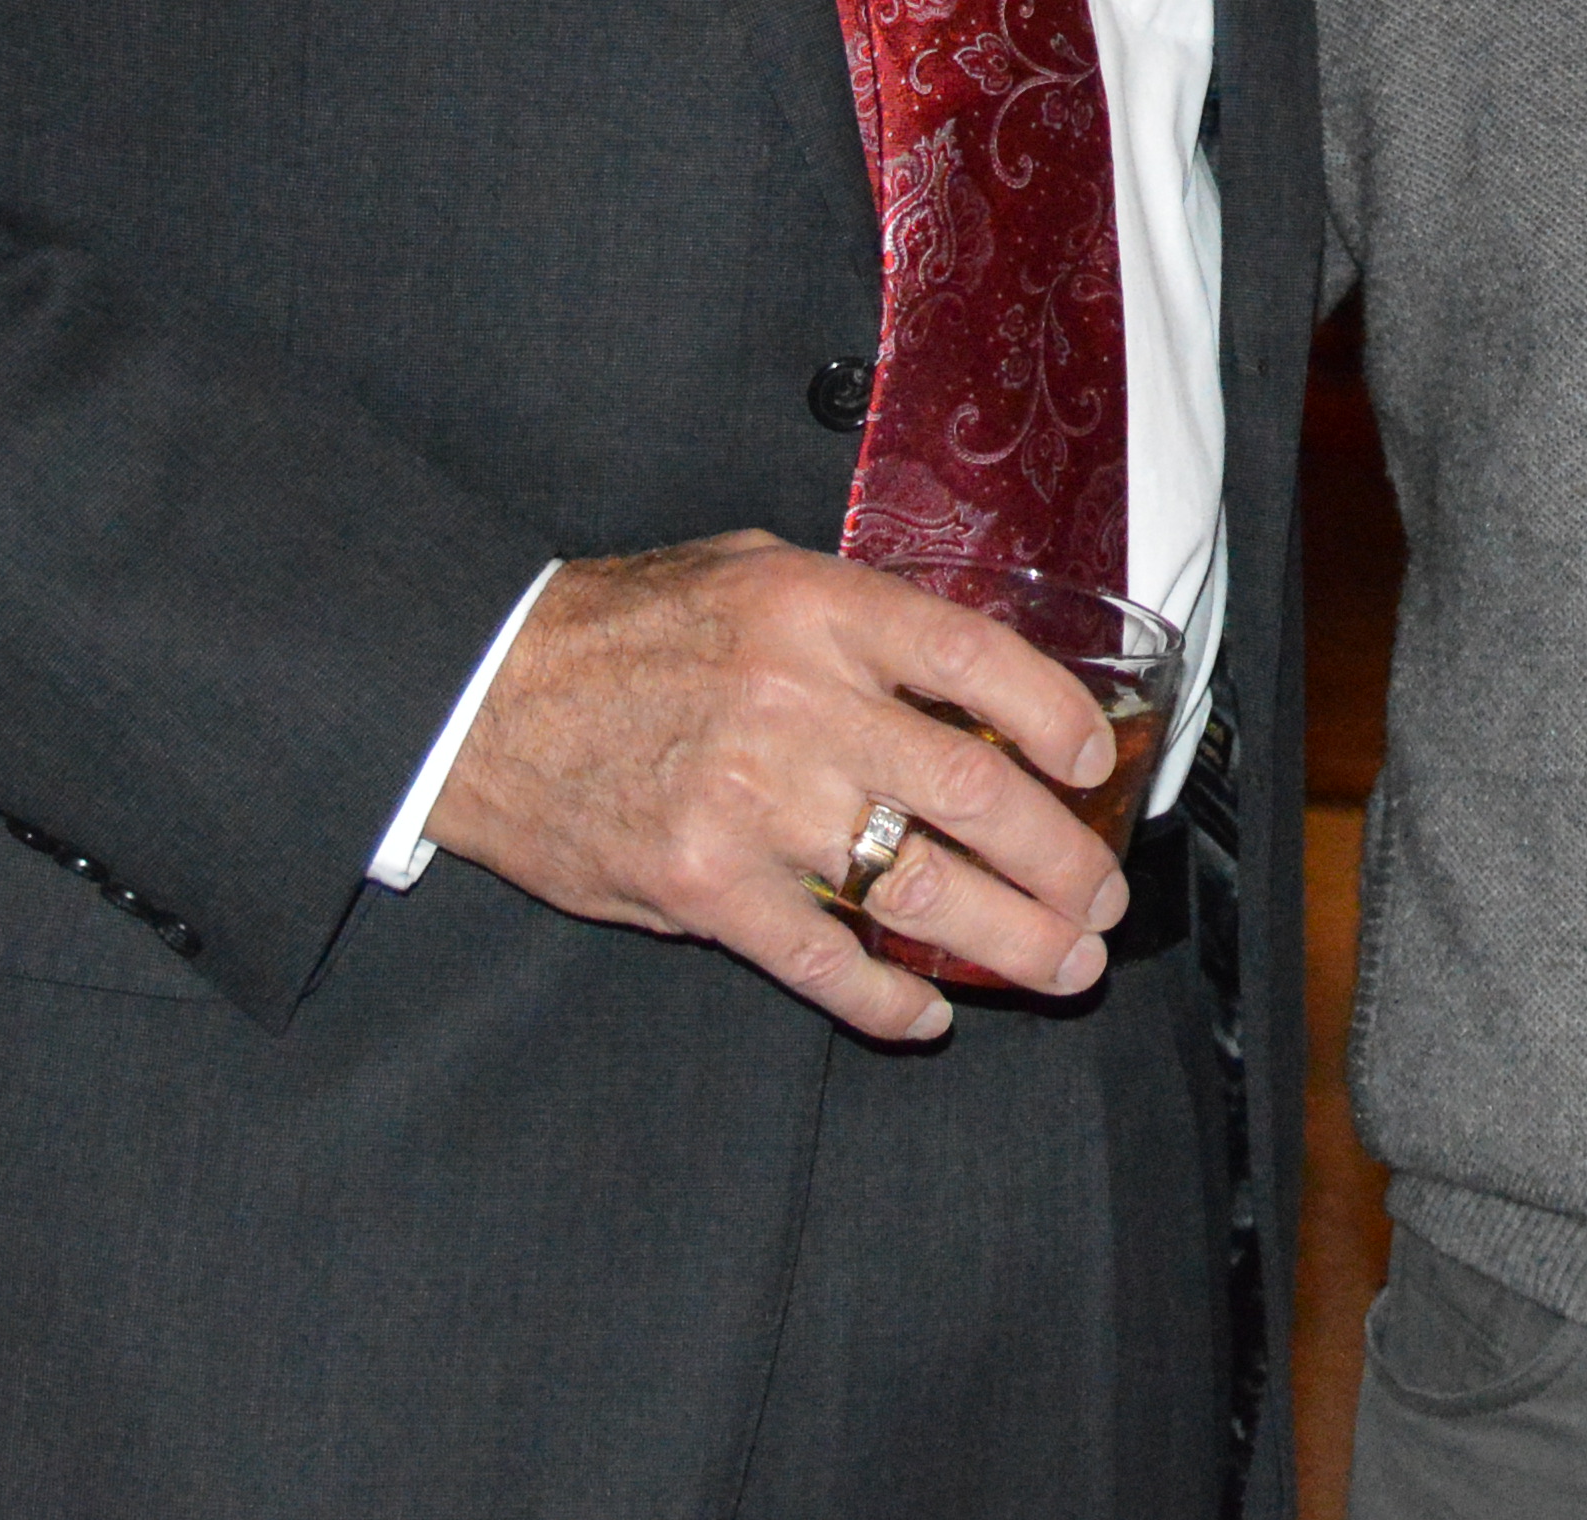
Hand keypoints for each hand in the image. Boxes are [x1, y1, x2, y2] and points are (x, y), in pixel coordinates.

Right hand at [422, 531, 1128, 1040]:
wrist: (482, 696)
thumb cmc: (622, 628)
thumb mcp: (748, 571)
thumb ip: (852, 616)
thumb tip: (964, 670)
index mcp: (816, 611)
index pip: (975, 659)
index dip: (1055, 715)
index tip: (1096, 761)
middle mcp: (796, 704)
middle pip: (971, 790)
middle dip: (1060, 855)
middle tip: (1104, 895)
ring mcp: (752, 804)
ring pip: (919, 888)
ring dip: (1012, 938)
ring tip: (1065, 963)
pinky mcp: (705, 888)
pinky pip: (825, 961)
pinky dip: (888, 1000)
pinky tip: (931, 1014)